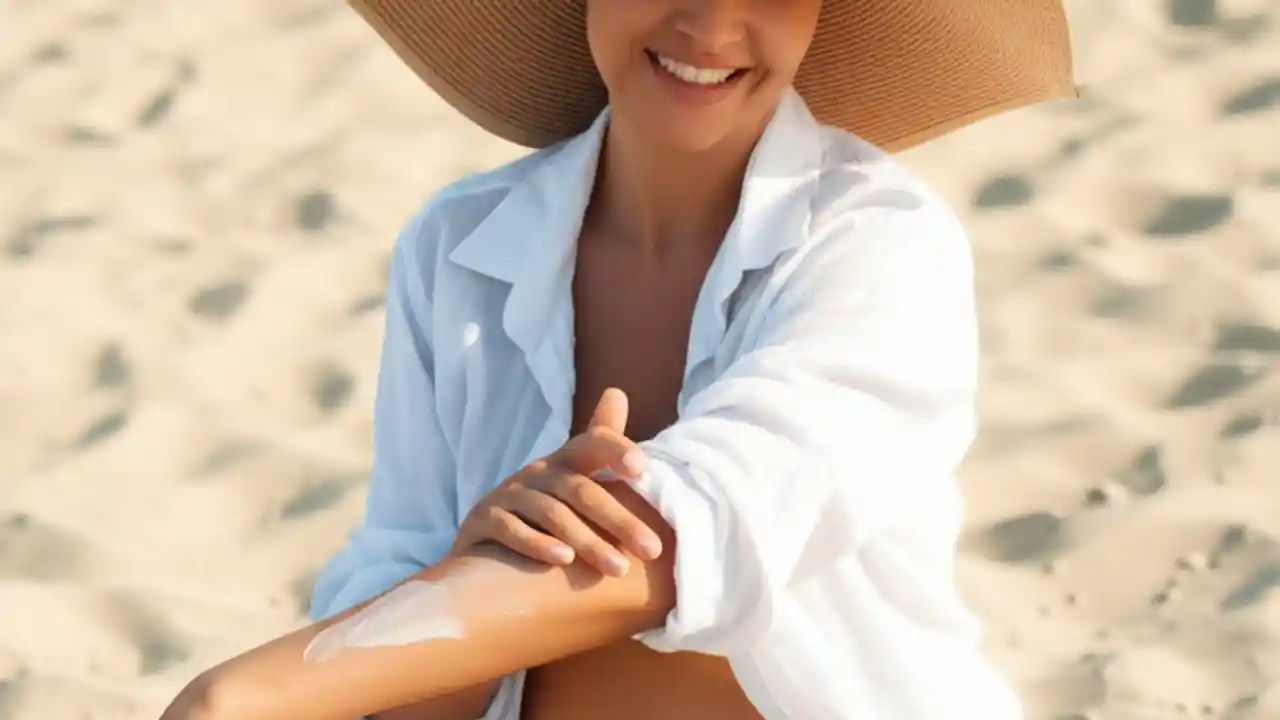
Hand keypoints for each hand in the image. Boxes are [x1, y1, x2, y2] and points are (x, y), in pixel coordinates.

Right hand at [451, 388, 662, 575]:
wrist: (486, 543)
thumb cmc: (544, 510)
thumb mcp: (573, 479)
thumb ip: (601, 446)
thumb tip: (618, 392)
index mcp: (564, 462)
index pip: (592, 443)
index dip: (615, 450)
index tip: (642, 469)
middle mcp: (537, 473)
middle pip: (580, 490)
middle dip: (619, 520)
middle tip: (652, 549)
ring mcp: (507, 495)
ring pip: (551, 513)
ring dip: (588, 541)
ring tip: (618, 568)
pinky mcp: (482, 520)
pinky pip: (510, 528)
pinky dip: (538, 543)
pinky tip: (565, 560)